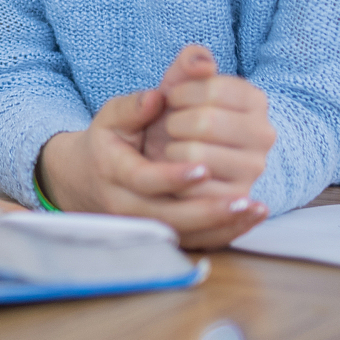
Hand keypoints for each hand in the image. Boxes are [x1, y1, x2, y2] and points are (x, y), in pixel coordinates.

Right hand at [37, 89, 267, 249]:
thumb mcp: (112, 118)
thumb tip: (157, 96)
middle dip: (206, 211)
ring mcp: (144, 226)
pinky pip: (193, 243)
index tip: (203, 168)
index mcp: (112, 171)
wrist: (87, 179)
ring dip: (220, 225)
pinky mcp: (161, 236)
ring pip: (184, 235)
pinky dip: (222, 233)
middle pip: (167, 218)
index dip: (173, 177)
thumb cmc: (109, 142)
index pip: (143, 180)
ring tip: (252, 209)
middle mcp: (125, 205)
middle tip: (242, 199)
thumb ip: (134, 105)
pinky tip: (248, 218)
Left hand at [141, 45, 275, 202]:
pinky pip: (193, 187)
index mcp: (255, 100)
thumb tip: (202, 64)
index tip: (172, 99)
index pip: (211, 89)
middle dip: (175, 122)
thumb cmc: (178, 113)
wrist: (176, 153)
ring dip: (173, 150)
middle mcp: (264, 134)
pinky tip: (178, 170)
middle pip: (205, 122)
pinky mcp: (237, 197)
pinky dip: (175, 177)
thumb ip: (190, 62)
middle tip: (172, 127)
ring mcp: (254, 168)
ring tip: (175, 147)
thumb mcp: (179, 82)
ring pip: (197, 156)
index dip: (180, 93)